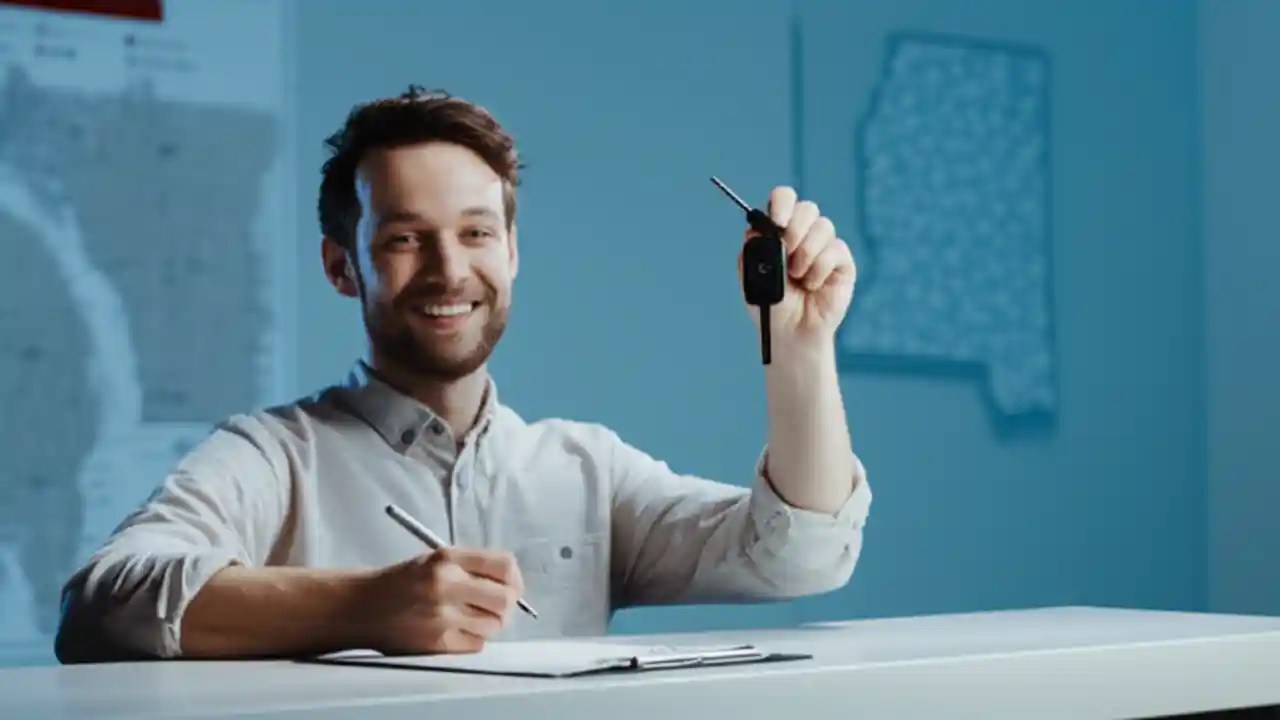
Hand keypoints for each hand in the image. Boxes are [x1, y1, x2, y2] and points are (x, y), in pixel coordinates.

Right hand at [360, 547, 524, 653]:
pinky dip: (474, 638)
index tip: (510, 584)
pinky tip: (457, 629)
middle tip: (497, 605)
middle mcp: (446, 585)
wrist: (362, 607)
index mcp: (447, 558)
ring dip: (490, 622)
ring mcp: (441, 617)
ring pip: (494, 625)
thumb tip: (512, 582)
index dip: (514, 577)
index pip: (504, 565)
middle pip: (506, 599)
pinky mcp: (436, 643)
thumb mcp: (435, 559)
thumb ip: (473, 566)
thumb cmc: (402, 581)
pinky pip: (476, 644)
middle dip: (507, 603)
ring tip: (472, 617)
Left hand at [739, 186, 856, 351]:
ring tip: (797, 277)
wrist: (790, 333)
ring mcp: (824, 246)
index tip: (776, 221)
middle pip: (807, 208)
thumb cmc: (772, 305)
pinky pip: (836, 249)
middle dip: (794, 227)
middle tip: (786, 250)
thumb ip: (752, 249)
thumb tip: (756, 228)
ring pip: (823, 226)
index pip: (784, 199)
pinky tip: (812, 285)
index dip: (782, 202)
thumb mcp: (752, 276)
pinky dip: (819, 268)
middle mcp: (803, 234)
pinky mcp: (842, 262)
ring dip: (805, 253)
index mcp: (779, 231)